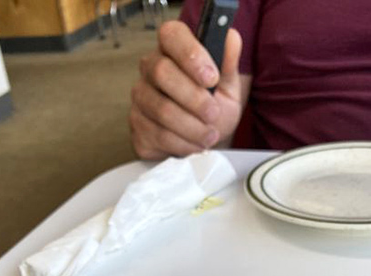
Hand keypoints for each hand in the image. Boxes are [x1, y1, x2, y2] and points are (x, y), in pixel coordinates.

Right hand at [130, 20, 244, 159]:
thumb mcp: (227, 84)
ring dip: (192, 127)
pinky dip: (183, 145)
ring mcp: (141, 99)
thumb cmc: (213, 106)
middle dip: (194, 98)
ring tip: (210, 135)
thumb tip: (232, 38)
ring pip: (161, 110)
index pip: (171, 35)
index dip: (191, 54)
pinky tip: (195, 145)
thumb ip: (228, 62)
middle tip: (213, 113)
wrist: (204, 137)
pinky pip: (158, 136)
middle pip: (162, 73)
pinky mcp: (138, 129)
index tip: (212, 77)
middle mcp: (150, 69)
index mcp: (172, 49)